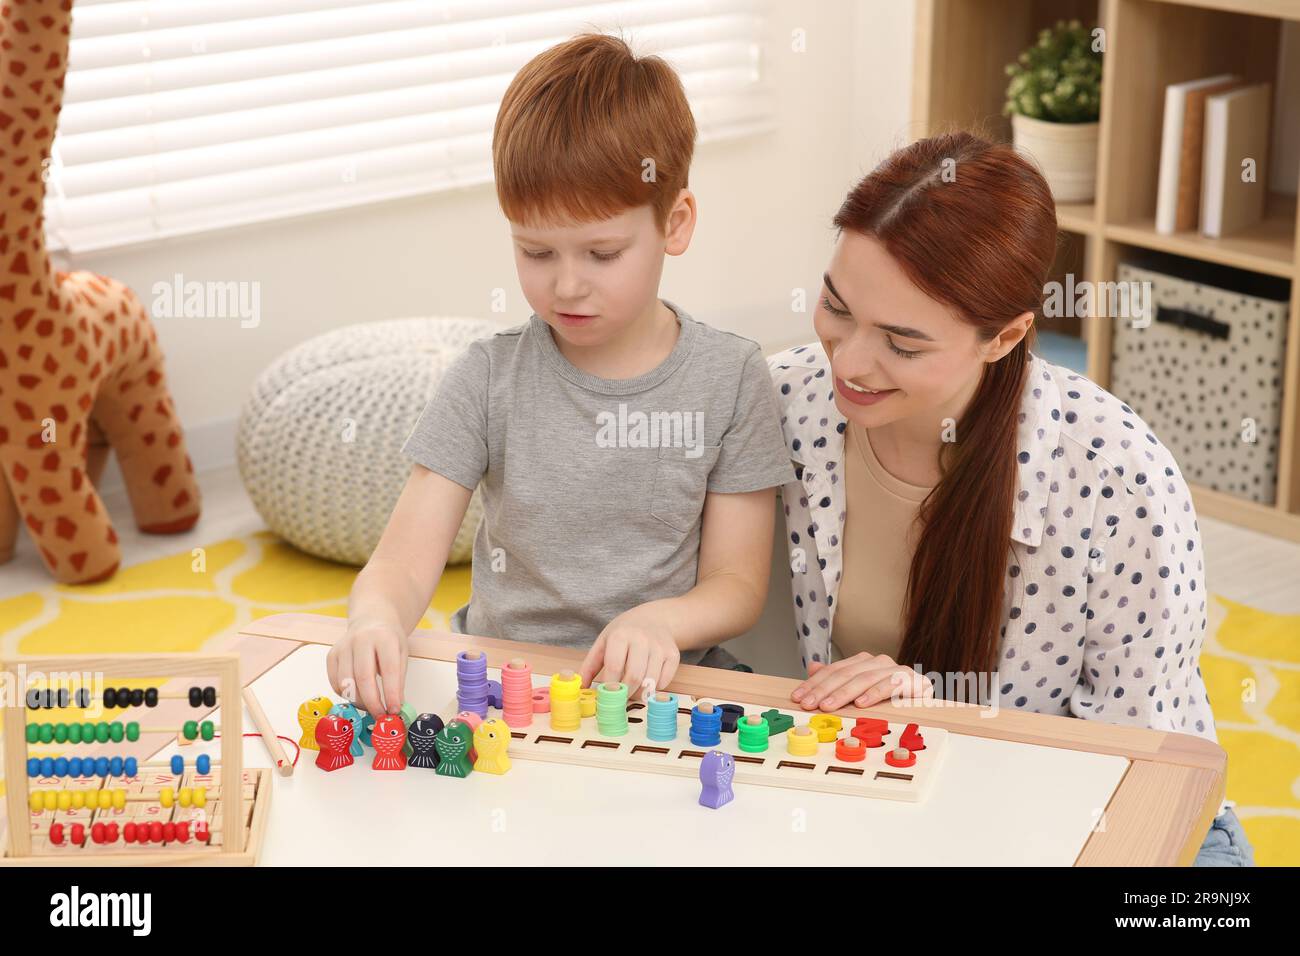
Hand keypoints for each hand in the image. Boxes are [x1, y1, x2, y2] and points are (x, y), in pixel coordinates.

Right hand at [328, 619, 408, 716]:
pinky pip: (335, 682)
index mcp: (384, 638)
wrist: (370, 621)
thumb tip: (395, 706)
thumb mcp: (401, 654)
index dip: (391, 693)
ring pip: (346, 683)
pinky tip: (357, 696)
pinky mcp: (331, 655)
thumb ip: (398, 679)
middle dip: (372, 702)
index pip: (388, 669)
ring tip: (371, 707)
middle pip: (363, 678)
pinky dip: (346, 695)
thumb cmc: (387, 639)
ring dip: (358, 701)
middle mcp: (361, 640)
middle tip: (381, 715)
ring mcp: (343, 647)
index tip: (395, 709)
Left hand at [579, 603, 680, 700]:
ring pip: (650, 682)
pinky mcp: (673, 654)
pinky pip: (664, 681)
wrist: (654, 618)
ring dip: (639, 693)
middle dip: (625, 693)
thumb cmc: (624, 632)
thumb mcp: (604, 642)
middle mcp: (642, 639)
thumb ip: (590, 665)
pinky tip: (646, 683)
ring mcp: (659, 646)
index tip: (606, 694)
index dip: (610, 686)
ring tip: (632, 691)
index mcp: (621, 635)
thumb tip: (580, 688)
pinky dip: (654, 689)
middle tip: (620, 698)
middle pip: (634, 677)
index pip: (614, 667)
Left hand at [790, 653, 933, 710]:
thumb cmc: (890, 700)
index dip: (814, 684)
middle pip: (846, 674)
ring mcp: (896, 670)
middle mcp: (879, 662)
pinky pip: (891, 686)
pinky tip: (861, 704)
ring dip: (844, 693)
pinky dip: (874, 694)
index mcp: (863, 662)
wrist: (926, 703)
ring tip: (829, 706)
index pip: (833, 671)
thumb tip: (812, 667)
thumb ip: (836, 680)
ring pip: (864, 679)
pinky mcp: (913, 681)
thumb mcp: (858, 692)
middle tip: (810, 704)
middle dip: (824, 690)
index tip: (798, 697)